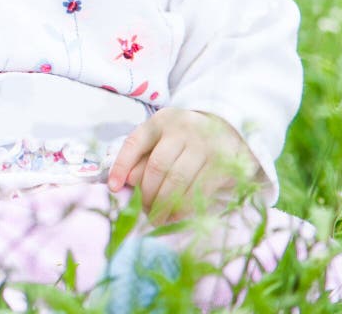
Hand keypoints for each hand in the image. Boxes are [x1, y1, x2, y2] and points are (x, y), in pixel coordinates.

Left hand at [107, 109, 257, 222]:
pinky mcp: (222, 163)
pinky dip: (184, 208)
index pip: (135, 143)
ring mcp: (204, 145)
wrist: (228, 130)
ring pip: (178, 181)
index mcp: (161, 121)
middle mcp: (182, 129)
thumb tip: (126, 182)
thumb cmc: (184, 140)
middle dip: (148, 195)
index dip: (121, 166)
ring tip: (157, 218)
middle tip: (144, 212)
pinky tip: (176, 216)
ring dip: (164, 205)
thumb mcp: (161, 140)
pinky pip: (199, 191)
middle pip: (158, 166)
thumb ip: (142, 159)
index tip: (113, 188)